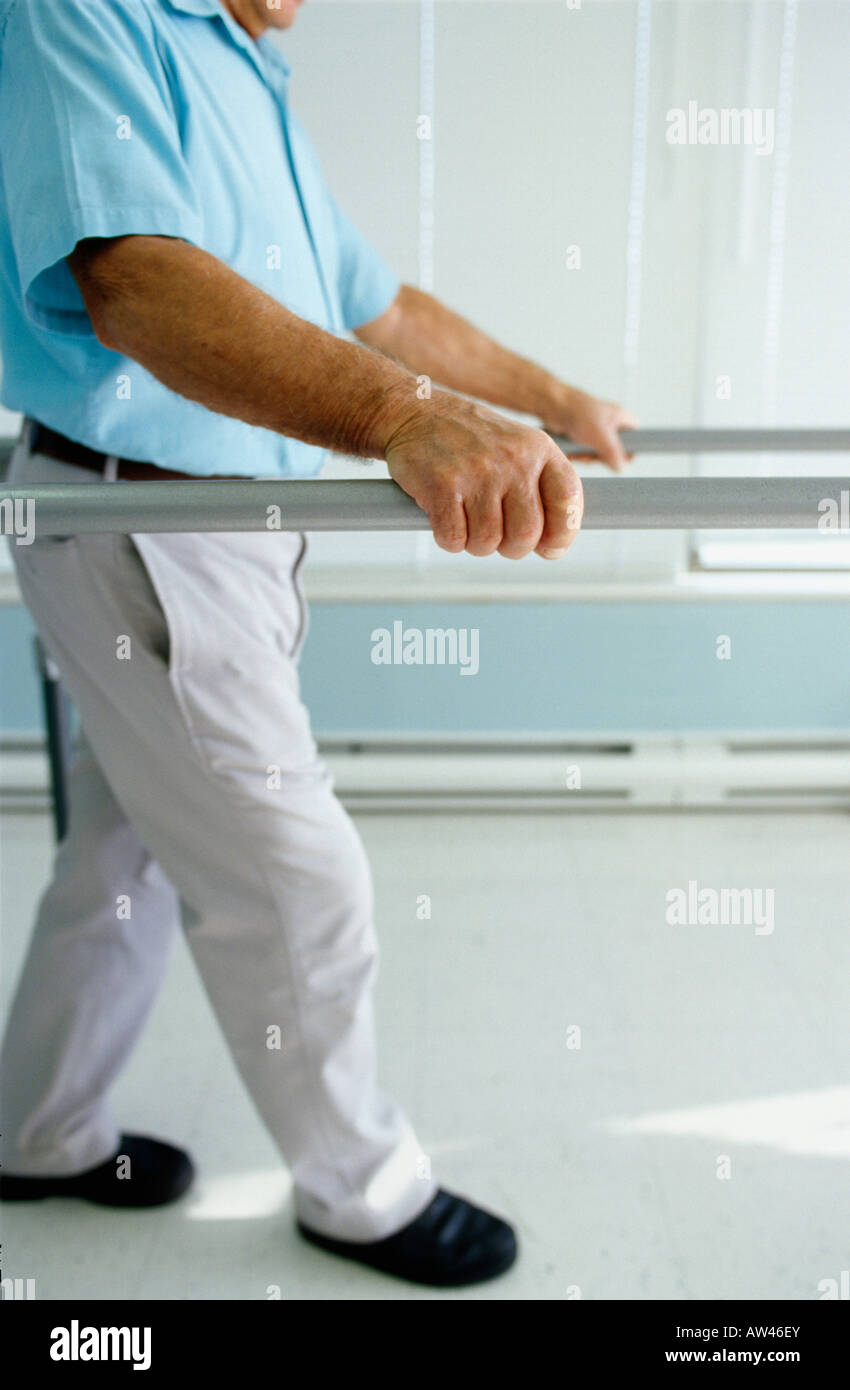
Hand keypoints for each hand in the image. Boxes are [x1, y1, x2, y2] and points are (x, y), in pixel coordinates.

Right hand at [383, 393, 582, 560]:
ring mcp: (478, 472)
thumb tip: (553, 547)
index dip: (562, 534)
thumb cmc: (467, 440)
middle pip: (527, 534)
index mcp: (539, 449)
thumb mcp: (516, 448)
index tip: (549, 548)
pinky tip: (445, 519)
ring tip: (466, 520)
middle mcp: (513, 459)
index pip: (568, 500)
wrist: (414, 413)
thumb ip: (539, 490)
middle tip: (496, 535)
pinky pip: (454, 539)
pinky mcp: (444, 486)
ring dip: (475, 544)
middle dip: (511, 547)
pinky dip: (449, 540)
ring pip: (488, 542)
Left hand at [540, 385, 638, 472]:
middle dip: (602, 457)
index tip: (622, 458)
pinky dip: (578, 454)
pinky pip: (584, 451)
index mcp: (620, 418)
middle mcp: (609, 423)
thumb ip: (614, 454)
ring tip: (580, 451)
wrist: (552, 406)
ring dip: (587, 457)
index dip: (631, 448)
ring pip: (598, 453)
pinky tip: (571, 450)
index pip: (636, 435)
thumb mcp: (601, 437)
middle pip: (615, 450)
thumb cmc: (578, 413)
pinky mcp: (580, 435)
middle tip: (594, 455)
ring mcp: (594, 430)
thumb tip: (621, 468)